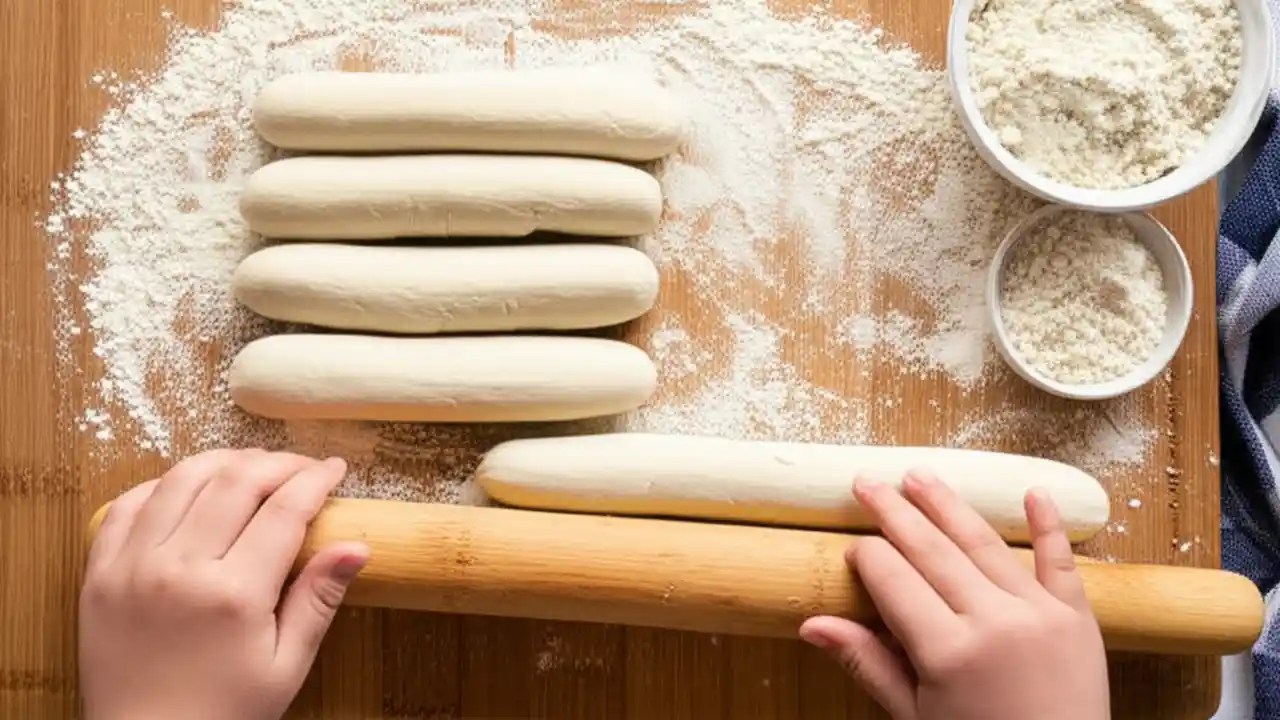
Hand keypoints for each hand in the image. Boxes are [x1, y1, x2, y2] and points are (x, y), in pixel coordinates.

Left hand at [79, 449, 369, 719]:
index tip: (333, 470)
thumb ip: (318, 600)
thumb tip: (357, 546)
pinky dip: (162, 485)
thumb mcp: (287, 665)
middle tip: (300, 467)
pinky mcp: (99, 574)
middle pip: (236, 482)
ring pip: (181, 480)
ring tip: (251, 467)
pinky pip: (127, 505)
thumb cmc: (224, 713)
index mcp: (234, 596)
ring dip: (223, 462)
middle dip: (277, 463)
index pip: (284, 511)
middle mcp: (179, 570)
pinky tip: (189, 488)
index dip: (315, 480)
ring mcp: (133, 567)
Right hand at [800, 472, 1108, 719]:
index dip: (866, 556)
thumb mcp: (914, 718)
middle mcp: (994, 623)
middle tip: (868, 482)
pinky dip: (1048, 526)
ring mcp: (1039, 615)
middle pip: (931, 550)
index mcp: (948, 652)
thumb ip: (867, 663)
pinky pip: (1061, 563)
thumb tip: (812, 625)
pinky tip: (1033, 493)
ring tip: (919, 476)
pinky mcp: (1077, 620)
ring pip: (984, 544)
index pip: (892, 579)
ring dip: (949, 506)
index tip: (852, 548)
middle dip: (894, 512)